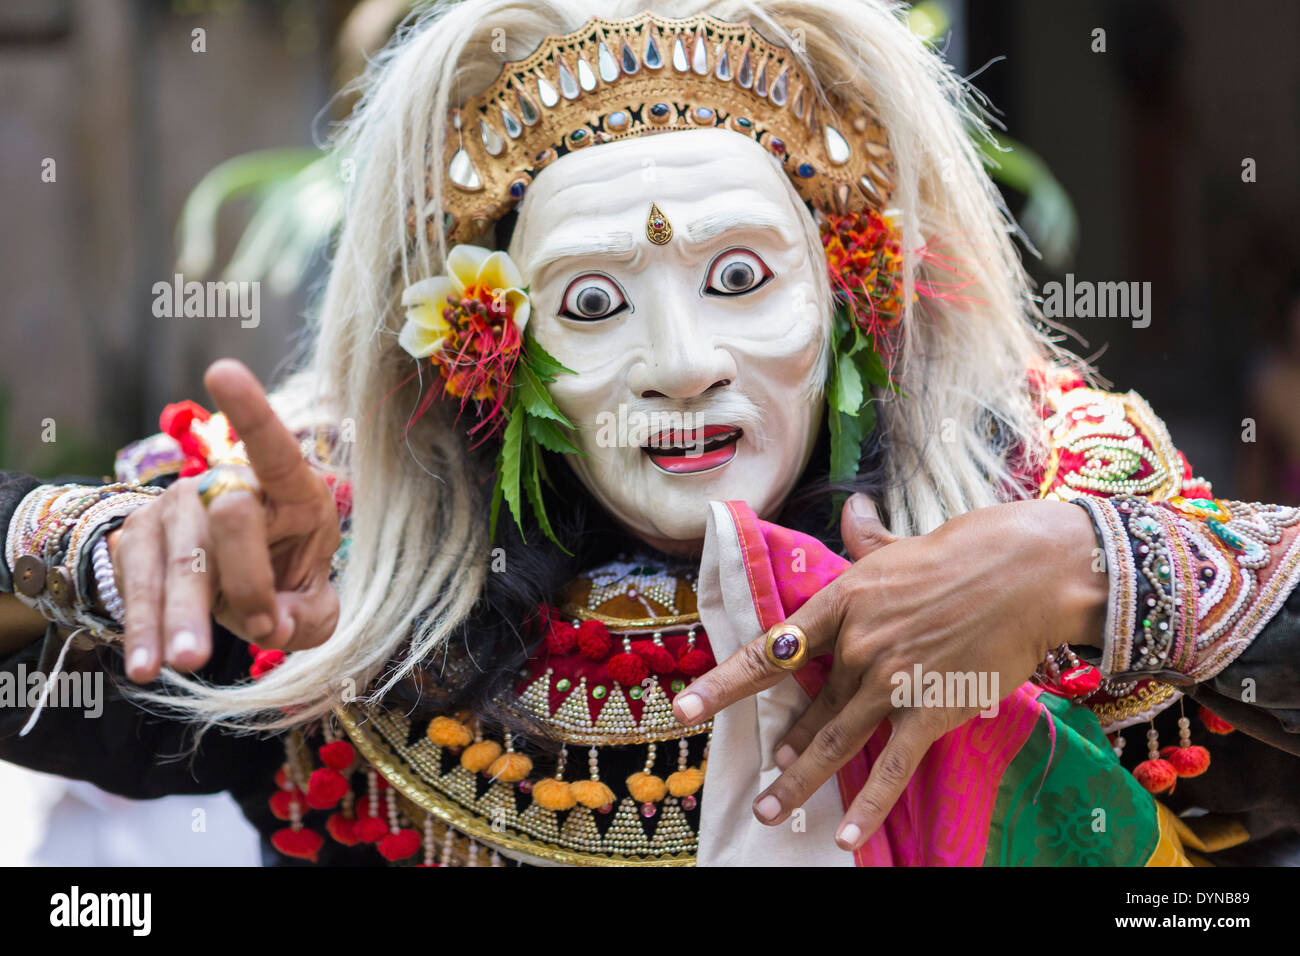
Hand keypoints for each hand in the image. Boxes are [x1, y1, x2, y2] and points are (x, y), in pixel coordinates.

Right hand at [108, 359, 341, 682]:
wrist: (229, 587)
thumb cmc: (284, 584)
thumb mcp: (312, 606)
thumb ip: (308, 618)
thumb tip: (275, 623)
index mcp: (293, 492)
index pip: (275, 449)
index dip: (251, 411)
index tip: (220, 370)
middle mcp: (232, 487)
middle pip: (233, 522)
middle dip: (243, 581)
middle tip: (252, 631)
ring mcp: (179, 508)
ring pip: (179, 559)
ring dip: (178, 614)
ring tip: (181, 663)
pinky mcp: (139, 538)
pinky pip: (138, 583)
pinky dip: (143, 627)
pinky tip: (144, 662)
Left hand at [673, 494, 1106, 851]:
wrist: (1030, 572)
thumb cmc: (970, 550)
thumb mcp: (903, 544)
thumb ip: (868, 538)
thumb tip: (854, 509)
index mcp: (844, 601)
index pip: (772, 649)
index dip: (725, 683)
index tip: (686, 709)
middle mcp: (857, 646)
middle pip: (807, 706)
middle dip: (781, 747)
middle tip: (758, 781)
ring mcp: (891, 681)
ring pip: (835, 742)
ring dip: (800, 781)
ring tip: (772, 811)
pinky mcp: (929, 711)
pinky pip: (891, 767)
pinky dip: (868, 806)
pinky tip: (845, 837)